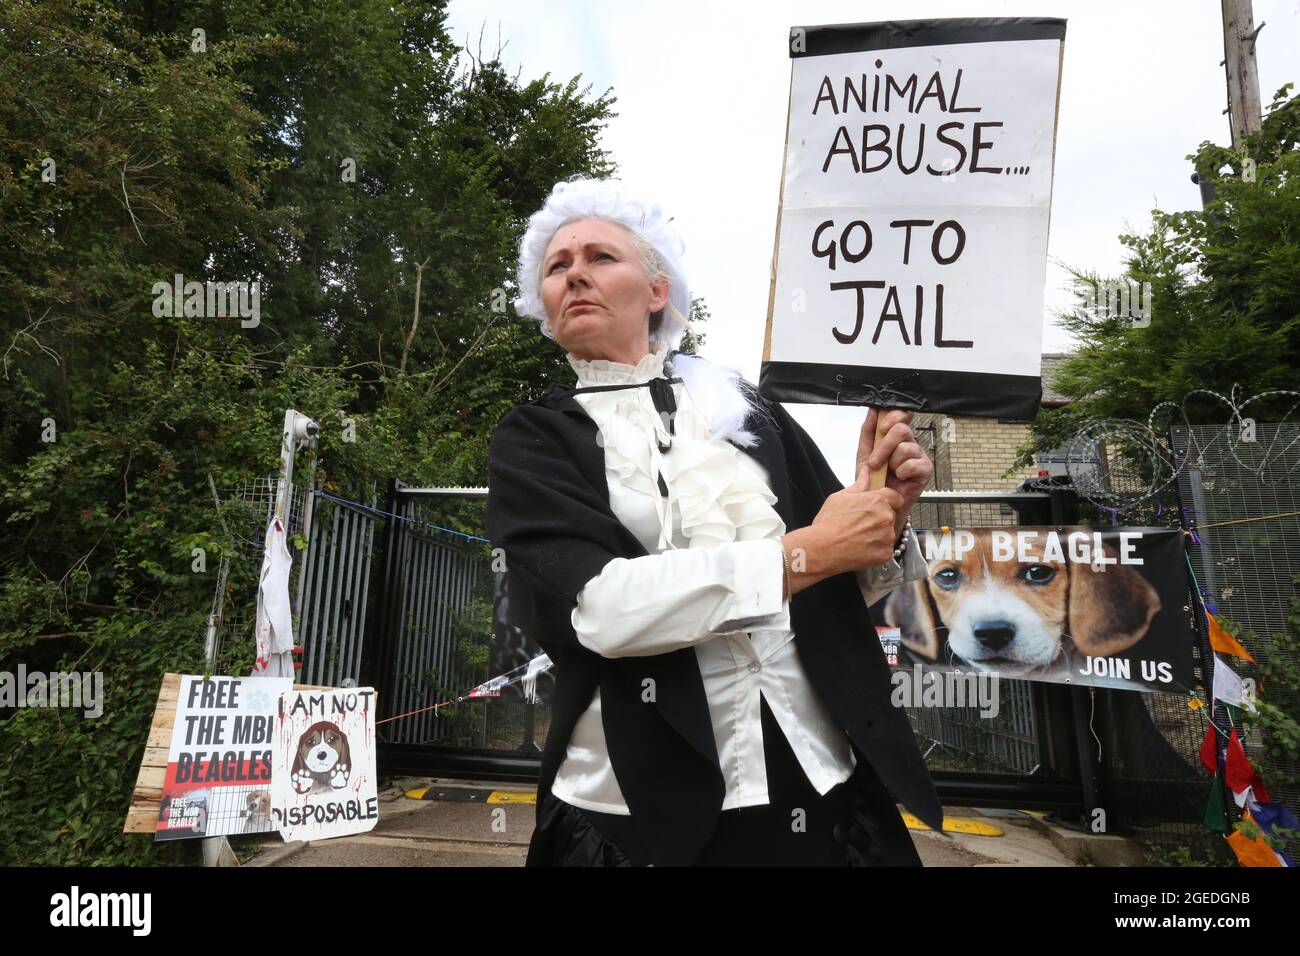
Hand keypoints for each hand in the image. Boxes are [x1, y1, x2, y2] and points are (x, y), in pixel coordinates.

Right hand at [810, 483, 904, 569]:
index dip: (888, 501)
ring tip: (859, 538)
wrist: (822, 549)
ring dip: (878, 535)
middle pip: (890, 516)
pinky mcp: (886, 554)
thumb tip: (866, 471)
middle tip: (861, 525)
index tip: (879, 507)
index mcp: (877, 500)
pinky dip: (876, 550)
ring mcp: (887, 537)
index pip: (896, 497)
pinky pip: (885, 550)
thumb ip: (859, 485)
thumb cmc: (828, 522)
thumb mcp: (840, 497)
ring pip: (888, 533)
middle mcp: (886, 517)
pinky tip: (861, 549)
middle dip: (880, 519)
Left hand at [855, 409, 932, 533]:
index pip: (902, 414)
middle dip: (884, 447)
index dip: (894, 416)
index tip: (881, 428)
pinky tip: (899, 478)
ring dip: (891, 463)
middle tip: (875, 462)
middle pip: (902, 429)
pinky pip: (912, 464)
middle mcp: (909, 442)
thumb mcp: (865, 453)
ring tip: (888, 473)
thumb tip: (873, 411)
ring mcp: (919, 455)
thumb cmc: (874, 479)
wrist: (877, 502)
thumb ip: (868, 431)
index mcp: (896, 436)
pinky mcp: (925, 469)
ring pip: (905, 448)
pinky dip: (901, 472)